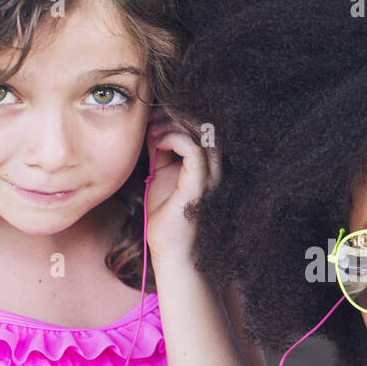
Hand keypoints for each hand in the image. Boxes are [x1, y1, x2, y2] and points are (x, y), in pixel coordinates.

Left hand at [142, 113, 220, 263]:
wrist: (169, 250)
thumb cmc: (166, 217)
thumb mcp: (160, 174)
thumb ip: (161, 151)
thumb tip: (153, 127)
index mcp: (207, 164)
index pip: (200, 125)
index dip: (177, 115)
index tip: (152, 117)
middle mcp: (215, 167)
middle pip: (204, 123)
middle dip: (175, 115)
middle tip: (151, 117)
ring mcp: (211, 175)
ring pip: (202, 132)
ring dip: (173, 125)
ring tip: (152, 130)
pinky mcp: (201, 185)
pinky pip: (194, 149)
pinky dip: (174, 138)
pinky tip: (157, 141)